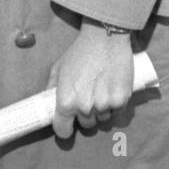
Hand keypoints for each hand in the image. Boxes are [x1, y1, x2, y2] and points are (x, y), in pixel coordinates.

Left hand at [48, 20, 134, 139]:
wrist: (104, 38)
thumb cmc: (79, 52)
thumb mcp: (59, 68)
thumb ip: (51, 88)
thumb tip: (47, 102)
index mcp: (66, 102)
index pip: (62, 131)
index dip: (64, 129)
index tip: (68, 125)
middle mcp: (85, 107)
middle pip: (86, 124)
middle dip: (86, 115)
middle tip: (88, 97)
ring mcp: (104, 105)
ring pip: (103, 118)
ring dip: (102, 109)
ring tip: (101, 89)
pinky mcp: (121, 100)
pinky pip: (117, 112)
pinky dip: (116, 104)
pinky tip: (113, 89)